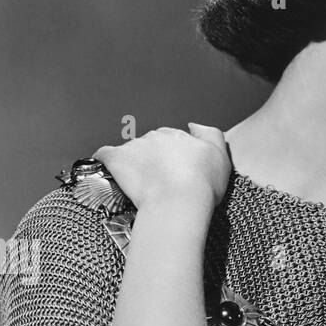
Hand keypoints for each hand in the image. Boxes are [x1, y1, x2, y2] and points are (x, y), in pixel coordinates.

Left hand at [93, 123, 230, 216]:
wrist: (178, 201)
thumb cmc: (202, 185)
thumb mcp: (220, 157)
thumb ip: (211, 135)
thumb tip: (194, 124)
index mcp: (179, 136)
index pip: (173, 140)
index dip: (175, 158)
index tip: (178, 174)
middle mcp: (156, 136)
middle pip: (151, 145)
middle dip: (154, 160)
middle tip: (161, 183)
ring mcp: (135, 147)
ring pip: (132, 151)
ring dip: (135, 164)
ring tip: (141, 187)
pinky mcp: (117, 159)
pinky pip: (105, 154)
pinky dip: (105, 160)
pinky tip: (105, 169)